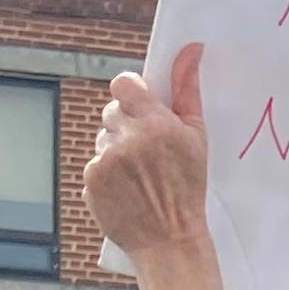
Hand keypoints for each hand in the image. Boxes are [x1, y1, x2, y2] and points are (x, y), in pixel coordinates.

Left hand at [87, 45, 216, 277]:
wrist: (170, 241)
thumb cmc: (188, 188)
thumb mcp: (197, 138)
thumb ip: (188, 90)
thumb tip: (191, 48)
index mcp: (156, 123)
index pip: (123, 84)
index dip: (131, 94)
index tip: (142, 107)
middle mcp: (128, 138)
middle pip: (112, 110)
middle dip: (126, 124)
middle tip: (145, 149)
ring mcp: (106, 160)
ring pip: (103, 138)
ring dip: (116, 149)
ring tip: (138, 174)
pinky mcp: (91, 179)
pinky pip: (94, 163)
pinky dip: (106, 173)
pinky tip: (126, 188)